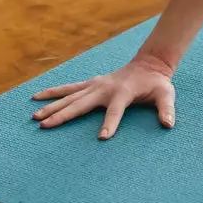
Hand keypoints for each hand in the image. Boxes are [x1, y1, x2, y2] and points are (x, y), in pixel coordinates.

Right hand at [31, 54, 175, 139]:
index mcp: (122, 93)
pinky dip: (52, 92)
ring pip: (69, 96)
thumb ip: (167, 109)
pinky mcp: (90, 84)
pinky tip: (36, 97)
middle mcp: (104, 88)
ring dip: (52, 105)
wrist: (148, 64)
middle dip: (63, 115)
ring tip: (35, 116)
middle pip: (81, 104)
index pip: (115, 111)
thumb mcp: (166, 95)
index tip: (102, 138)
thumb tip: (168, 124)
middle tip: (45, 125)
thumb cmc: (157, 84)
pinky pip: (68, 89)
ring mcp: (95, 85)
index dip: (110, 124)